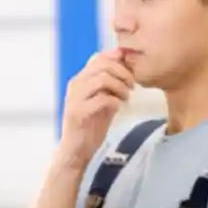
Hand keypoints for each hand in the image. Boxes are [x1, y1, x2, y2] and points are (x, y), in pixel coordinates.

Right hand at [59, 48, 135, 166]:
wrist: (76, 150)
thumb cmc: (91, 125)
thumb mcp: (101, 99)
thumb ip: (110, 84)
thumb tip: (126, 67)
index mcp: (80, 80)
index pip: (98, 57)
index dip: (118, 61)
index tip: (130, 73)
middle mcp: (75, 86)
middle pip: (102, 65)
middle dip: (123, 73)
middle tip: (132, 85)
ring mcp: (75, 99)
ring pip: (102, 79)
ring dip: (120, 87)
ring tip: (126, 97)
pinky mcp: (78, 113)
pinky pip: (102, 99)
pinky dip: (115, 101)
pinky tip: (119, 107)